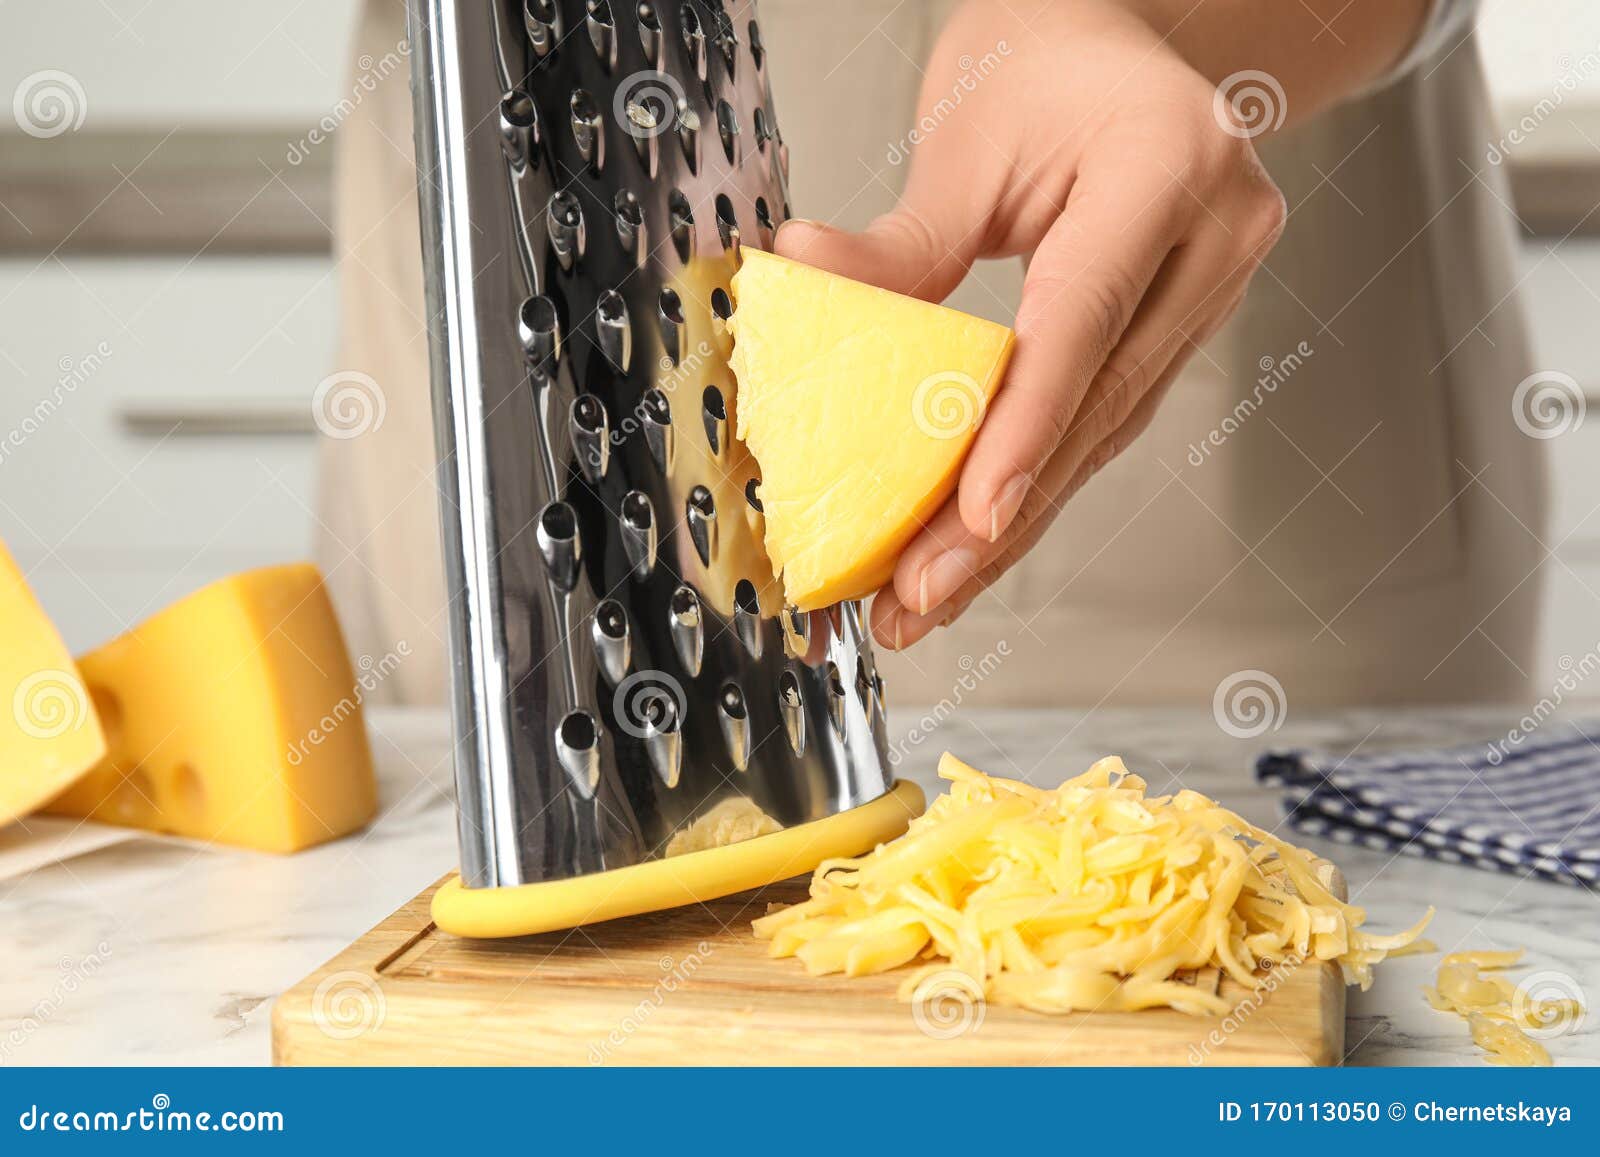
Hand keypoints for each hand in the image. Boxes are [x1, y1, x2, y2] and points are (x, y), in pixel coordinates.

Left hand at [775, 0, 1286, 650]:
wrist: (1122, 44)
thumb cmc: (1045, 65)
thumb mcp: (966, 139)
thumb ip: (899, 238)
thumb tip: (802, 280)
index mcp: (1168, 162)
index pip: (1086, 316)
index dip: (1027, 426)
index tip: (975, 517)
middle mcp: (1215, 233)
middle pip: (1099, 402)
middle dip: (1003, 514)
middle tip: (922, 593)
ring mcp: (1214, 285)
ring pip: (1106, 429)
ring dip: (1015, 521)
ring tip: (931, 592)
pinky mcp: (1183, 325)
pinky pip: (1105, 416)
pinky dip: (1035, 479)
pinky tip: (979, 541)